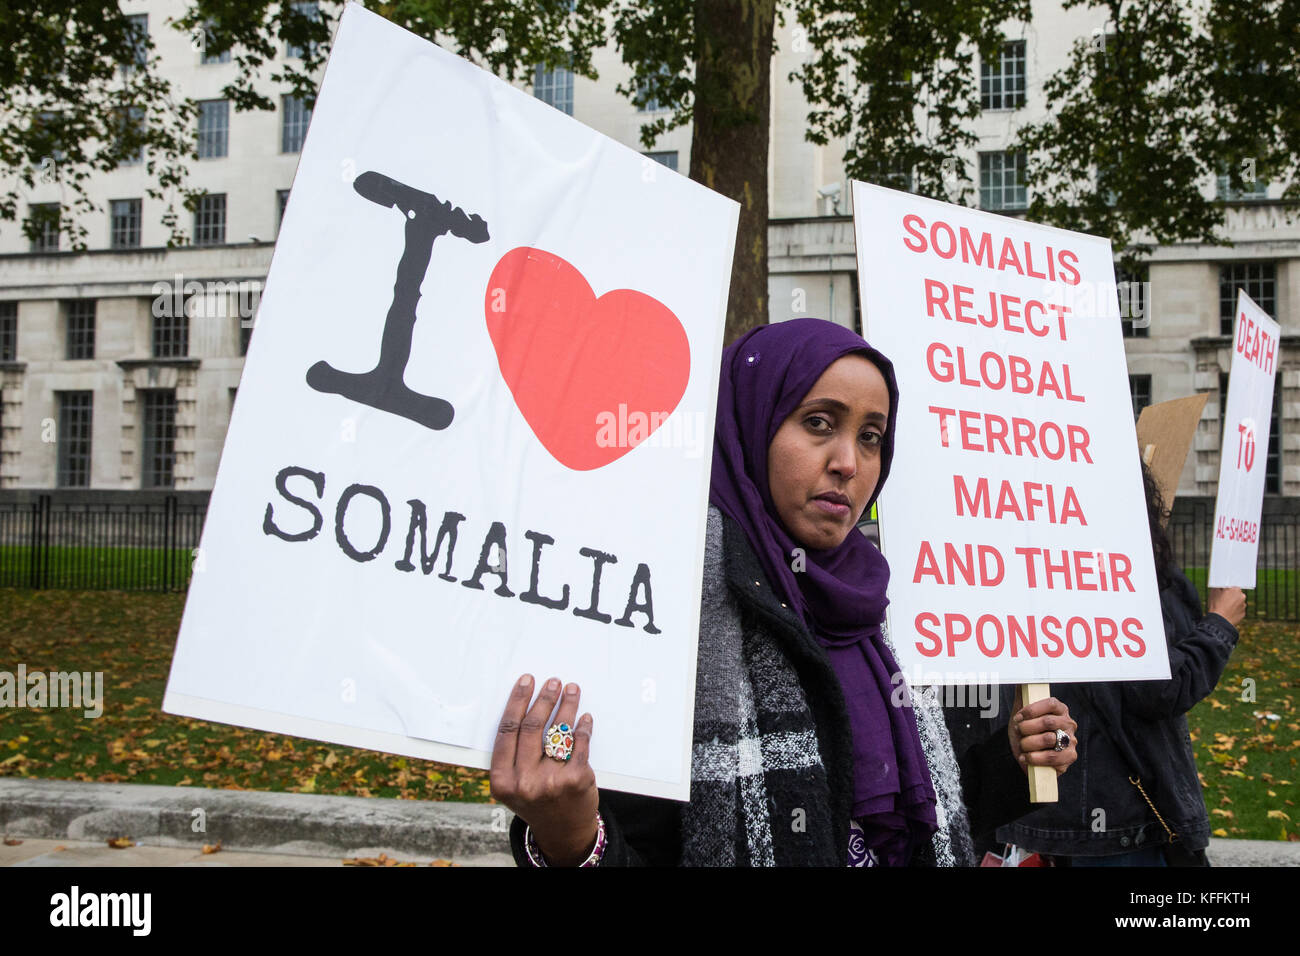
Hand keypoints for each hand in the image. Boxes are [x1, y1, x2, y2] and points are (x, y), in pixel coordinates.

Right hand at [489, 675, 598, 865]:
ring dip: (566, 706)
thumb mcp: (512, 785)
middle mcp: (524, 781)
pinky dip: (582, 727)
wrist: (562, 832)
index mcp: (501, 780)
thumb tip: (525, 705)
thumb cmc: (535, 800)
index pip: (507, 730)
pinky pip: (579, 744)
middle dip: (544, 699)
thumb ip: (512, 754)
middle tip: (552, 682)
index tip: (527, 681)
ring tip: (571, 691)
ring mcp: (551, 781)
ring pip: (558, 732)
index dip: (517, 701)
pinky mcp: (576, 780)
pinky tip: (584, 717)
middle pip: (532, 727)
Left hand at [1008, 688, 1077, 776]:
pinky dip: (1034, 758)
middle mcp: (1069, 724)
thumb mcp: (1021, 712)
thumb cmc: (1026, 731)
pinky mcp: (1069, 757)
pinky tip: (1026, 757)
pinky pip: (1052, 758)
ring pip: (1049, 739)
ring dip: (1028, 743)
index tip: (1018, 718)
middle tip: (1019, 732)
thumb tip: (1021, 679)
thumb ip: (1022, 694)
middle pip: (1048, 722)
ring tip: (1022, 745)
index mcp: (1060, 709)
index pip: (1051, 703)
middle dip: (1027, 728)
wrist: (1026, 755)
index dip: (1031, 710)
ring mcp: (1071, 741)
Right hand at [1208, 587, 1246, 627]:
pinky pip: (1239, 610)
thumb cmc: (1216, 605)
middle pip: (1237, 594)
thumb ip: (1219, 586)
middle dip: (1231, 596)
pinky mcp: (1243, 613)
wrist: (1219, 620)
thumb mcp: (1213, 592)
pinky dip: (1234, 611)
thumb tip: (1220, 585)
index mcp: (1236, 589)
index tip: (1223, 593)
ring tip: (1225, 608)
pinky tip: (1227, 613)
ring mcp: (1243, 605)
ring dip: (1233, 604)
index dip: (1227, 590)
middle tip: (1223, 600)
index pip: (1233, 587)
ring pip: (1238, 602)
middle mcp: (1242, 596)